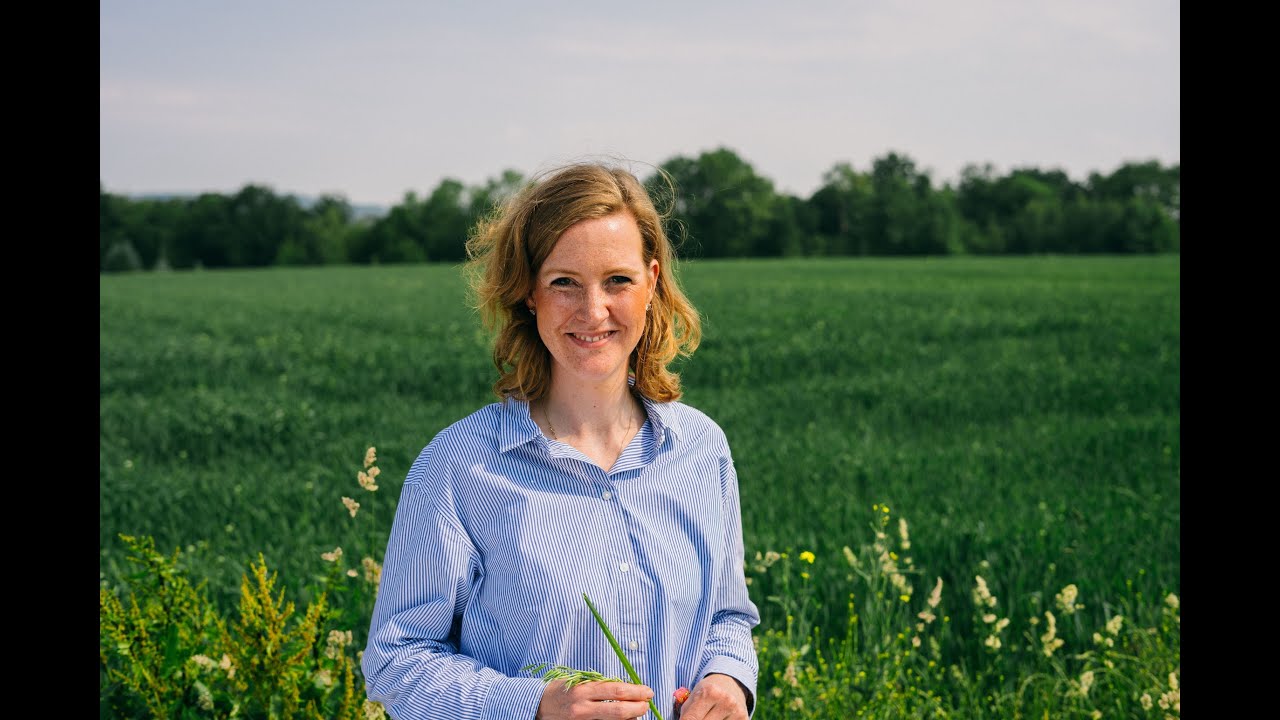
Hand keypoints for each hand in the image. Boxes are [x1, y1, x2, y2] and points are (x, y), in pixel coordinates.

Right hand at [536, 679, 654, 719]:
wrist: (538, 707)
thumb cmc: (560, 691)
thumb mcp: (578, 682)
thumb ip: (599, 685)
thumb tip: (626, 689)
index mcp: (583, 690)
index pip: (617, 690)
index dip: (636, 691)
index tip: (647, 691)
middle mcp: (583, 707)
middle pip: (619, 710)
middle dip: (638, 707)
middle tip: (647, 703)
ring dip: (631, 717)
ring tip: (636, 712)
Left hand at [673, 673, 748, 719]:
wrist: (731, 683)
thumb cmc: (707, 692)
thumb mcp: (693, 696)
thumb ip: (686, 713)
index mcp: (709, 692)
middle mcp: (725, 701)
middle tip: (698, 717)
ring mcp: (736, 712)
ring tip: (708, 716)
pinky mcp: (744, 719)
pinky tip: (719, 718)